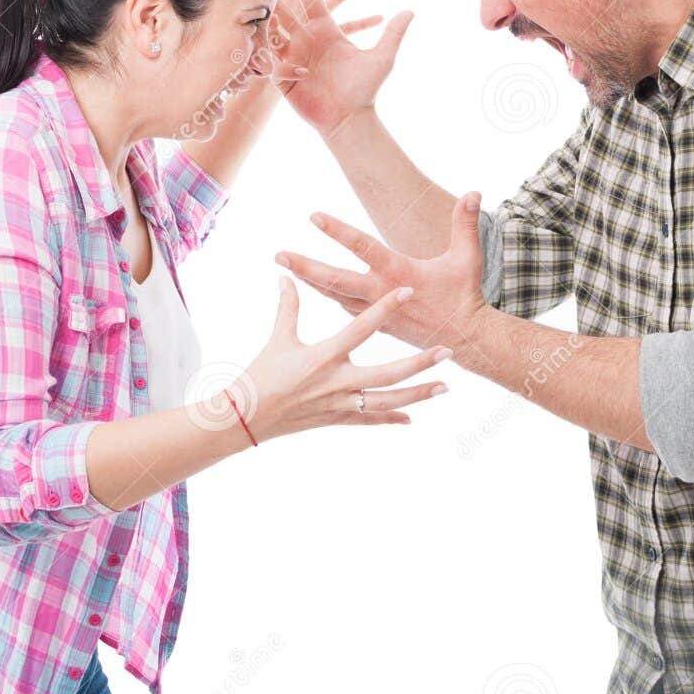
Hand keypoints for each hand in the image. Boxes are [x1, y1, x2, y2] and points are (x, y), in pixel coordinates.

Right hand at [238, 277, 451, 441]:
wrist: (246, 418)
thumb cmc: (261, 374)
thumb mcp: (278, 338)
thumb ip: (288, 306)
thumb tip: (286, 274)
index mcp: (324, 356)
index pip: (362, 328)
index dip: (385, 308)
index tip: (408, 290)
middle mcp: (338, 382)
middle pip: (388, 374)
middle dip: (420, 364)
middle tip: (447, 352)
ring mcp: (341, 404)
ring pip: (388, 401)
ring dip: (418, 394)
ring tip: (445, 387)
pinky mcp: (338, 419)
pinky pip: (370, 419)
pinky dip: (391, 418)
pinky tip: (410, 418)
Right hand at [271, 0, 414, 134]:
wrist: (350, 118)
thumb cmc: (365, 89)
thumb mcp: (382, 58)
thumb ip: (393, 34)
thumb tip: (410, 10)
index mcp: (326, 29)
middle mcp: (307, 40)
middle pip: (288, 13)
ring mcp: (293, 57)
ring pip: (274, 36)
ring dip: (269, 27)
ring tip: (264, 18)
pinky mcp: (284, 77)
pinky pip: (276, 65)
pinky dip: (282, 64)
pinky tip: (300, 72)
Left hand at [274, 193, 487, 350]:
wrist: (463, 340)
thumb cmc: (464, 296)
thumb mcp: (468, 258)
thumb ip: (466, 223)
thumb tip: (474, 191)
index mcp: (399, 273)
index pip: (362, 246)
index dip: (337, 231)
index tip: (312, 216)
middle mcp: (380, 292)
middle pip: (334, 279)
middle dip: (305, 267)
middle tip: (278, 255)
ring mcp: (375, 311)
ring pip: (334, 294)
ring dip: (309, 281)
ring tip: (286, 267)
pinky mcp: (375, 324)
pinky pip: (344, 307)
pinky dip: (327, 295)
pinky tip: (313, 287)